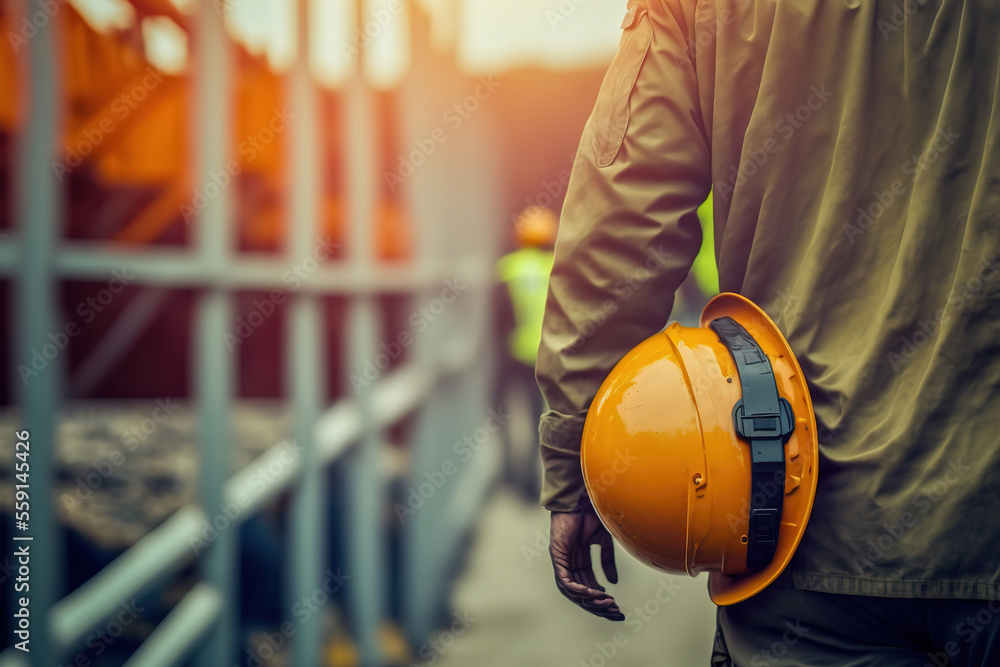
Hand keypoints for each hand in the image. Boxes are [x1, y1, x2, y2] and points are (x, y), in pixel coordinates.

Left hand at [549, 498, 623, 620]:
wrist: (582, 499)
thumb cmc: (591, 515)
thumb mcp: (602, 542)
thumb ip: (606, 561)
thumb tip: (612, 582)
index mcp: (579, 561)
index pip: (588, 586)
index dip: (601, 598)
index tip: (615, 606)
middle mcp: (569, 563)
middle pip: (580, 593)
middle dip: (597, 604)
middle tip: (614, 611)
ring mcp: (562, 561)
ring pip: (572, 590)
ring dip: (589, 599)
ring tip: (605, 602)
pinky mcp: (557, 556)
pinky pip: (564, 580)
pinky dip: (577, 589)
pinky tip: (591, 593)